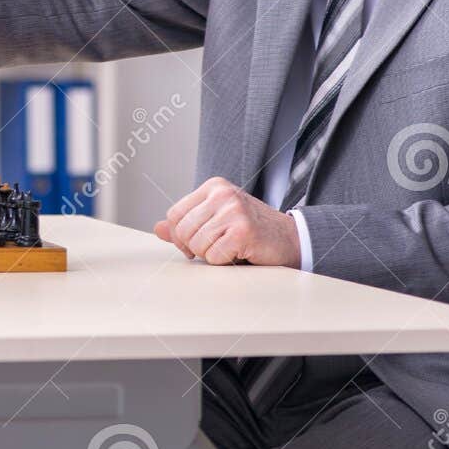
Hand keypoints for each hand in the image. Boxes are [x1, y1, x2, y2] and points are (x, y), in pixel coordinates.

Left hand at [153, 177, 300, 266]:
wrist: (290, 238)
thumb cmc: (251, 230)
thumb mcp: (216, 221)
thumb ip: (186, 224)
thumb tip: (158, 228)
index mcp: (213, 187)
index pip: (174, 215)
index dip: (179, 236)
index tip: (195, 243)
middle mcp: (222, 194)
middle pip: (182, 231)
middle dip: (196, 248)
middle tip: (217, 247)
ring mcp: (234, 210)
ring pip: (197, 245)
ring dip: (212, 255)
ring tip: (230, 247)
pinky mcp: (243, 230)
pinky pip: (214, 256)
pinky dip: (225, 261)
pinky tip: (240, 252)